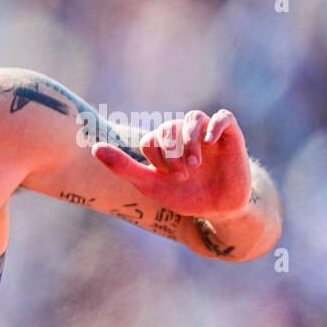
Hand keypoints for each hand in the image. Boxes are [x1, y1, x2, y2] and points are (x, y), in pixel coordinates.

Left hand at [92, 109, 251, 219]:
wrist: (216, 209)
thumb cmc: (182, 196)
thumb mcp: (149, 184)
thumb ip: (123, 166)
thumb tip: (95, 148)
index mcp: (164, 146)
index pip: (152, 138)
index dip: (156, 156)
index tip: (165, 176)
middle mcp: (183, 136)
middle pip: (169, 128)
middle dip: (171, 153)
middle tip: (180, 176)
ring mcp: (207, 135)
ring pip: (192, 118)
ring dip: (188, 141)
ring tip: (193, 164)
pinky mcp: (231, 137)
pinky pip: (224, 117)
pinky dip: (215, 125)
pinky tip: (209, 142)